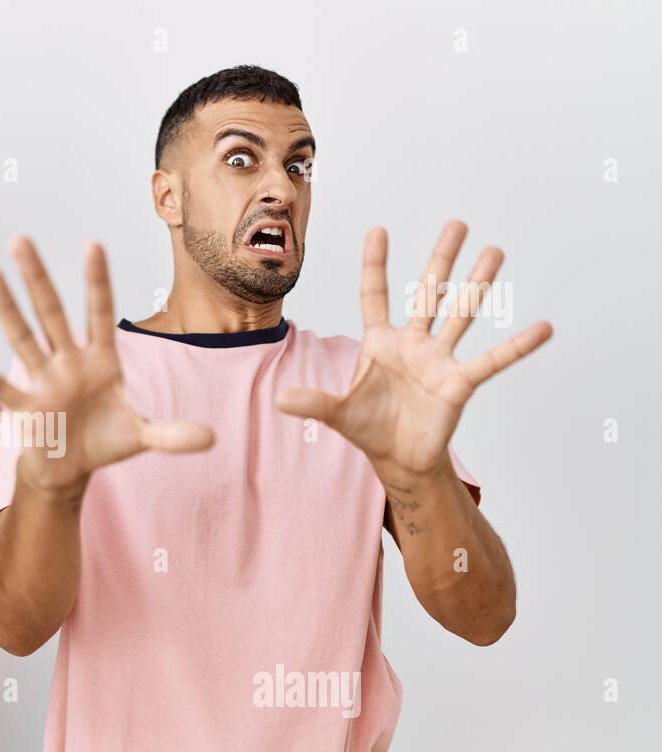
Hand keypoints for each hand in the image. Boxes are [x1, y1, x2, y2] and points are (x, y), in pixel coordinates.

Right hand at [0, 236, 213, 494]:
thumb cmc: (105, 443)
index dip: (96, 282)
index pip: (99, 313)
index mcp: (101, 360)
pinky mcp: (25, 407)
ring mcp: (43, 380)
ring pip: (22, 337)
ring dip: (5, 307)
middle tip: (21, 239)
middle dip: (37, 278)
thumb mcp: (142, 437)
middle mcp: (68, 361)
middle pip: (51, 312)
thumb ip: (172, 434)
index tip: (92, 244)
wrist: (71, 470)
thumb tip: (212, 436)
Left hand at [275, 221, 552, 482]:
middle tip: (457, 223)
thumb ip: (313, 403)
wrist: (397, 458)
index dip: (376, 264)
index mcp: (379, 343)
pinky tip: (543, 327)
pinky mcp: (459, 383)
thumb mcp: (336, 414)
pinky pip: (491, 361)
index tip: (378, 229)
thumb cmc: (368, 428)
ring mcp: (438, 360)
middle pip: (428, 292)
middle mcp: (412, 343)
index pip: (375, 294)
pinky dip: (517, 346)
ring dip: (478, 285)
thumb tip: (280, 400)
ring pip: (461, 313)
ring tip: (495, 251)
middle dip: (441, 259)